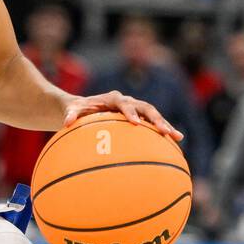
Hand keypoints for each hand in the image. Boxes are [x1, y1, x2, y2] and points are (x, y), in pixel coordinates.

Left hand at [62, 91, 182, 141]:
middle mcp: (127, 101)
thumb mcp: (71, 110)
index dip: (130, 112)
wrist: (83, 107)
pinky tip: (174, 145)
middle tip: (164, 131)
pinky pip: (152, 125)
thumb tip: (66, 122)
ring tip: (177, 137)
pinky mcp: (139, 117)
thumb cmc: (77, 109)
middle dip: (155, 119)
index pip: (124, 103)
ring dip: (165, 125)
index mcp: (112, 98)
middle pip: (145, 107)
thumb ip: (70, 115)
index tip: (135, 122)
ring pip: (153, 115)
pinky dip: (162, 132)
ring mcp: (135, 109)